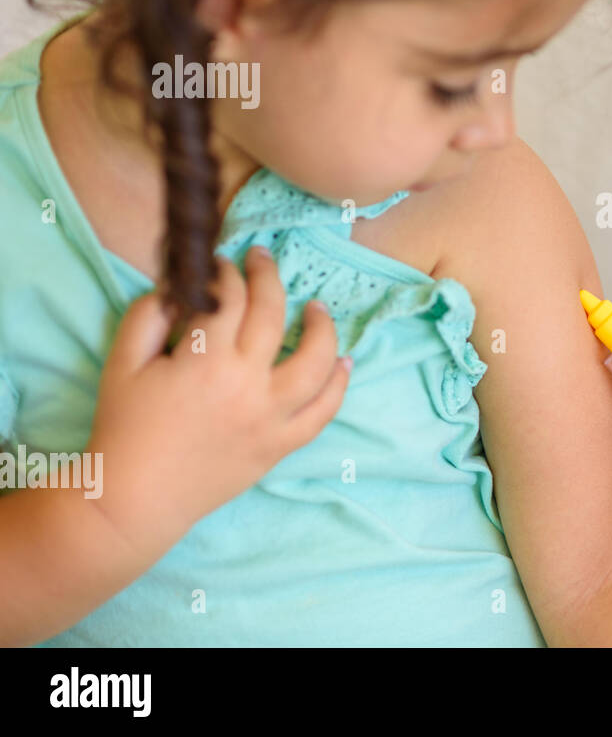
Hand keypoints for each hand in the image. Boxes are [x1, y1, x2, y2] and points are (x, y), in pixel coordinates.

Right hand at [87, 248, 350, 550]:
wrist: (136, 498)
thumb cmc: (125, 428)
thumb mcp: (122, 364)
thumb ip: (148, 316)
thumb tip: (180, 289)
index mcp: (204, 360)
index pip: (228, 298)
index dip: (226, 273)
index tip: (222, 265)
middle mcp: (246, 383)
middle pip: (272, 315)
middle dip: (268, 277)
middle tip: (264, 258)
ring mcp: (270, 416)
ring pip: (316, 362)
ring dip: (322, 327)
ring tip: (317, 308)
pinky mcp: (281, 445)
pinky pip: (323, 412)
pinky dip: (338, 385)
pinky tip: (344, 362)